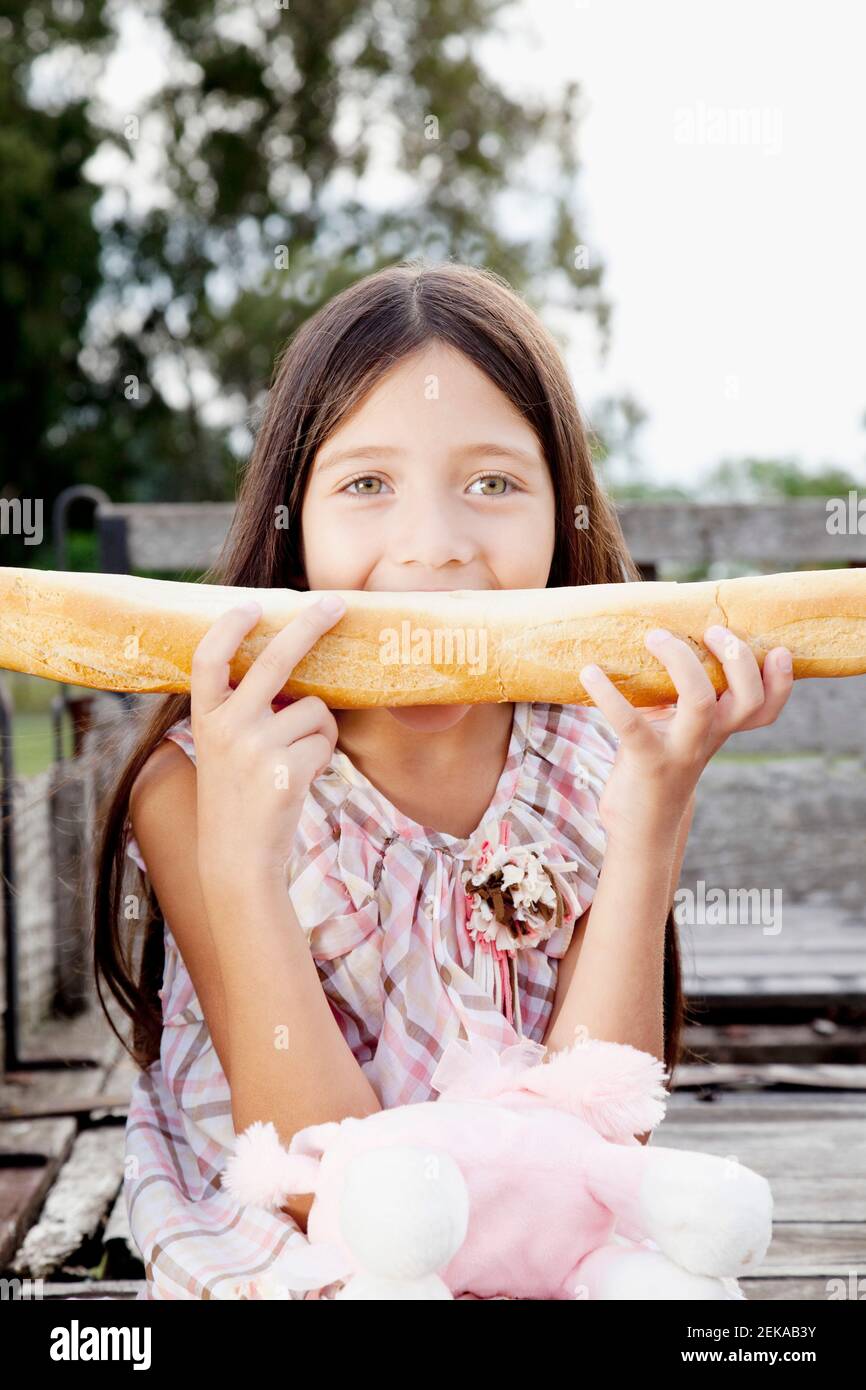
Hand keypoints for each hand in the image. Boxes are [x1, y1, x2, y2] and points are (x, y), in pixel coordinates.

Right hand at [190, 593, 345, 891]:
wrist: (236, 860)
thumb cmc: (237, 799)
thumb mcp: (224, 750)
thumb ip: (246, 711)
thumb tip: (292, 665)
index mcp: (206, 719)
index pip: (209, 660)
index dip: (230, 628)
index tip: (252, 604)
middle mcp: (228, 728)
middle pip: (276, 661)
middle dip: (310, 625)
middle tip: (335, 603)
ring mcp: (256, 749)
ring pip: (316, 711)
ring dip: (318, 732)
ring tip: (293, 763)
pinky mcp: (287, 771)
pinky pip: (326, 741)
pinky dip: (323, 757)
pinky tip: (300, 780)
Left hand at [579, 625, 793, 845]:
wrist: (642, 827)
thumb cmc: (656, 764)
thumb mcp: (675, 728)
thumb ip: (676, 694)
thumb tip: (654, 635)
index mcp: (721, 727)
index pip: (767, 708)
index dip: (782, 682)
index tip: (779, 650)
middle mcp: (709, 738)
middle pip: (748, 699)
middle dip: (737, 658)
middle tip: (711, 631)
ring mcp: (681, 750)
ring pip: (699, 702)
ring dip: (680, 662)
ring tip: (655, 637)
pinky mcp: (646, 761)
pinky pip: (630, 724)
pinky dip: (608, 695)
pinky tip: (589, 672)